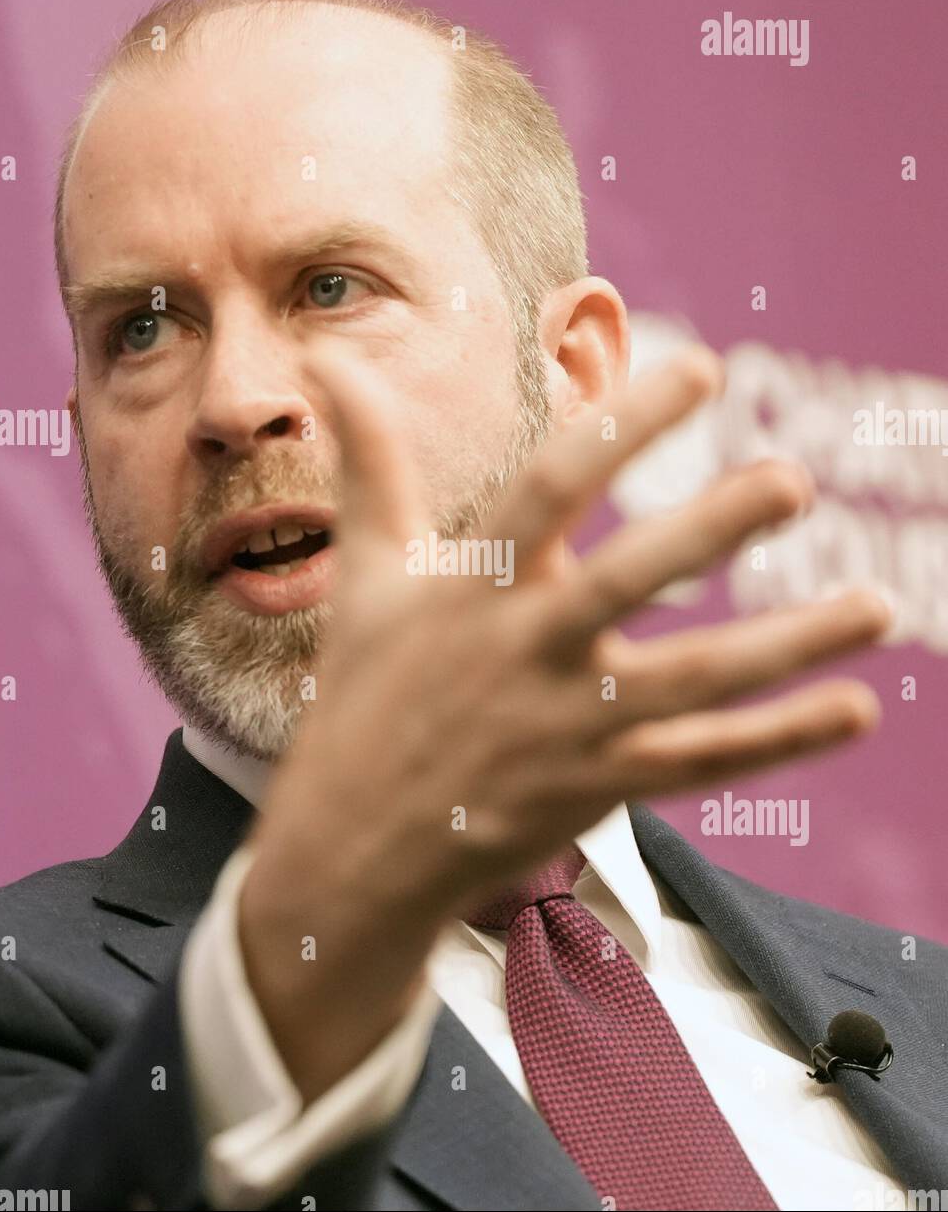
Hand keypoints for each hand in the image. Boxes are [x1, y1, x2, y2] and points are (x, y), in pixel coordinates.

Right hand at [238, 340, 888, 1099]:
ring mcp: (568, 728)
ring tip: (879, 604)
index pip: (551, 488)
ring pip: (694, 682)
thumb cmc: (366, 696)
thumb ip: (372, 465)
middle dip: (711, 530)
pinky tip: (855, 709)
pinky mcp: (600, 787)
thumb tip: (332, 364)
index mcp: (472, 588)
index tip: (702, 371)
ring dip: (789, 644)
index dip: (623, 427)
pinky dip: (779, 739)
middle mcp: (525, 654)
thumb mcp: (368, 577)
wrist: (354, 847)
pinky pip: (702, 762)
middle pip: (629, 584)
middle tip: (793, 482)